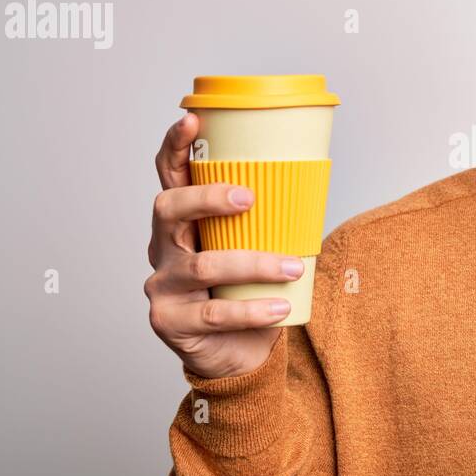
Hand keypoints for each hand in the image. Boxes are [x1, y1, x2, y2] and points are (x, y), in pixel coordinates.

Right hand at [144, 113, 303, 378]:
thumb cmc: (247, 292)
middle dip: (206, 198)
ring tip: (292, 267)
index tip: (192, 119)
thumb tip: (313, 181)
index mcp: (182, 222)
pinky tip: (279, 307)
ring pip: (203, 265)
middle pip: (168, 209)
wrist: (235, 356)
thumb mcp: (256, 249)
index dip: (175, 146)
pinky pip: (213, 313)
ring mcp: (162, 285)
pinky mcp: (169, 322)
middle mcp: (162, 248)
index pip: (169, 175)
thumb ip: (268, 220)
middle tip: (248, 197)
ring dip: (254, 263)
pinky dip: (253, 309)